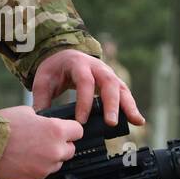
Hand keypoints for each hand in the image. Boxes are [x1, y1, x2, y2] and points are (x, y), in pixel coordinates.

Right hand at [0, 106, 83, 178]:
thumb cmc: (3, 125)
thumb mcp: (27, 112)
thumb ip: (44, 120)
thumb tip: (47, 124)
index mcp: (56, 131)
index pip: (78, 131)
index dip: (70, 130)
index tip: (65, 130)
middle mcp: (55, 151)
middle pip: (70, 150)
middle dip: (60, 145)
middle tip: (44, 140)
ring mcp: (46, 167)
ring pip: (57, 163)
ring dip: (49, 158)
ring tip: (31, 150)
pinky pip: (42, 173)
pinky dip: (36, 168)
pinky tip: (24, 160)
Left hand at [31, 50, 145, 126]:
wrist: (63, 55)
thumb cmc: (53, 69)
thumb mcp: (42, 81)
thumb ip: (41, 99)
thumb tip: (42, 121)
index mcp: (78, 64)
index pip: (84, 82)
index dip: (84, 101)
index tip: (81, 120)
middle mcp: (97, 67)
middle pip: (108, 83)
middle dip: (111, 104)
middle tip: (110, 123)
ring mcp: (107, 73)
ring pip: (121, 87)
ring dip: (128, 105)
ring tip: (135, 121)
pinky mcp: (113, 82)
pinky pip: (124, 93)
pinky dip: (132, 106)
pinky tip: (138, 120)